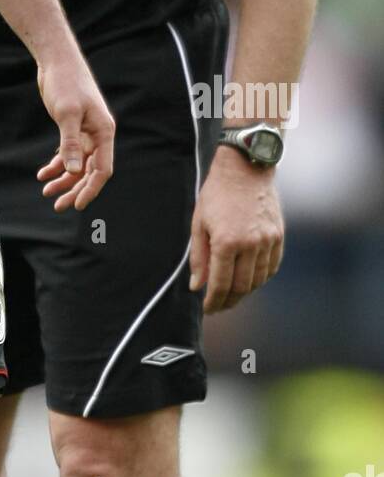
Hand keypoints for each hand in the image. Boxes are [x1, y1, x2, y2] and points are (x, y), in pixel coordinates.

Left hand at [34, 49, 114, 210]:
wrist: (56, 60)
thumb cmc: (65, 83)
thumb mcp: (66, 113)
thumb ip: (70, 143)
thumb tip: (72, 171)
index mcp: (104, 131)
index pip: (102, 169)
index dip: (90, 189)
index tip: (76, 204)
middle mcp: (98, 134)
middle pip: (90, 171)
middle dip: (74, 189)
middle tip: (57, 205)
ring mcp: (86, 131)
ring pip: (78, 164)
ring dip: (63, 179)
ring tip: (47, 192)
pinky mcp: (73, 127)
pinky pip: (68, 153)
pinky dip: (56, 164)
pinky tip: (43, 174)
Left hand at [190, 147, 283, 311]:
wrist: (246, 168)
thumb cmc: (217, 193)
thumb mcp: (199, 222)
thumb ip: (198, 257)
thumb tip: (197, 286)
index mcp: (226, 241)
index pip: (221, 284)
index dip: (214, 301)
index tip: (207, 308)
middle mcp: (250, 244)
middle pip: (241, 287)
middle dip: (228, 301)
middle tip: (218, 306)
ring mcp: (267, 241)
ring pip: (258, 280)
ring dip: (244, 292)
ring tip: (232, 294)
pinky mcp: (278, 236)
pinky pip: (271, 268)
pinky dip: (260, 278)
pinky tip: (249, 280)